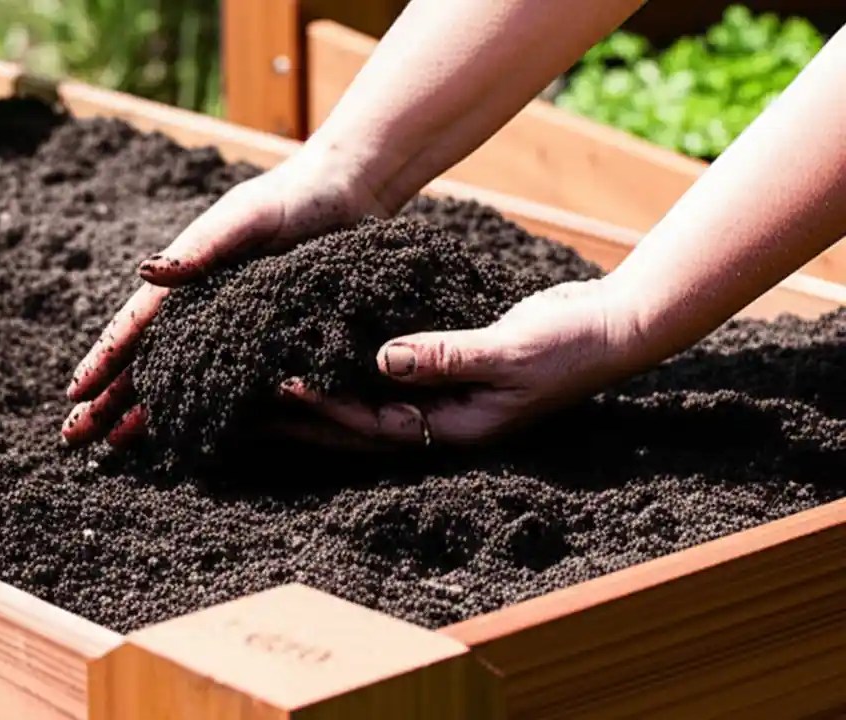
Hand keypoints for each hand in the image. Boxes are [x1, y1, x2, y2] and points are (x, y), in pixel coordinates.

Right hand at [61, 147, 387, 445]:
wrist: (351, 197)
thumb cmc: (295, 199)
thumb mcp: (246, 219)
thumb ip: (201, 247)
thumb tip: (145, 274)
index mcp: (188, 277)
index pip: (136, 326)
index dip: (105, 359)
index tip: (74, 394)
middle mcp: (204, 308)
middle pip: (147, 360)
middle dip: (108, 398)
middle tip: (74, 437)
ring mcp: (234, 329)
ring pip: (179, 378)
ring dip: (146, 411)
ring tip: (115, 445)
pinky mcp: (270, 344)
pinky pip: (228, 382)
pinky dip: (203, 408)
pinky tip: (186, 434)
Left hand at [276, 278, 649, 448]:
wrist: (608, 328)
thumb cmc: (567, 345)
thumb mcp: (509, 350)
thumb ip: (447, 355)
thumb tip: (381, 359)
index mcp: (456, 429)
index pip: (375, 425)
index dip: (326, 409)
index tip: (280, 388)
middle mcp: (441, 421)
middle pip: (357, 427)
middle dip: (304, 420)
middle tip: (247, 408)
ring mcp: (442, 400)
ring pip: (366, 404)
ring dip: (319, 397)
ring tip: (265, 384)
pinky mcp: (444, 372)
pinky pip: (387, 376)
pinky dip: (351, 367)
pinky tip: (319, 351)